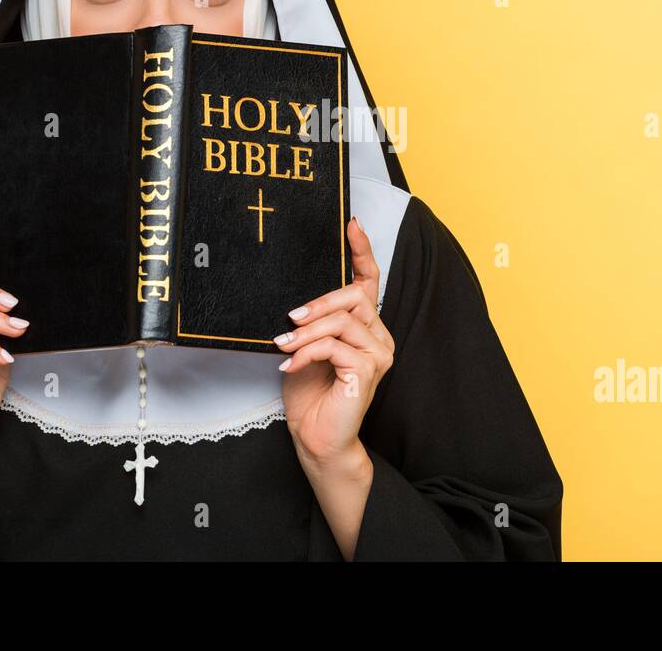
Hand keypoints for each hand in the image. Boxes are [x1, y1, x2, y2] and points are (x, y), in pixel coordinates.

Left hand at [276, 216, 393, 468]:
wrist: (316, 437)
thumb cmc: (310, 393)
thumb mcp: (304, 346)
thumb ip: (309, 322)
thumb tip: (293, 300)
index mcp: (365, 326)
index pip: (368, 281)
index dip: (361, 251)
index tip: (351, 224)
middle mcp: (378, 336)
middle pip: (355, 297)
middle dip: (318, 302)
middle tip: (289, 318)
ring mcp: (378, 353)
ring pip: (343, 321)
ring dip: (307, 331)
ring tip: (283, 345)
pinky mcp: (368, 371)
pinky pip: (335, 346)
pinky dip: (308, 352)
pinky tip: (291, 363)